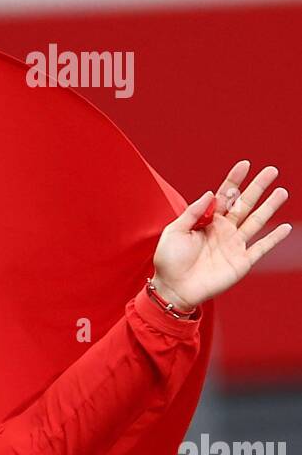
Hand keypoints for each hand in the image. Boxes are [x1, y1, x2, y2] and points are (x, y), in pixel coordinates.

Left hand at [151, 160, 290, 310]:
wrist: (173, 290)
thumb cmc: (169, 262)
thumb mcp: (174, 232)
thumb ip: (192, 212)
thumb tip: (211, 193)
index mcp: (208, 221)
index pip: (225, 196)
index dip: (234, 180)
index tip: (245, 164)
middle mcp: (224, 231)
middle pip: (245, 204)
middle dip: (258, 187)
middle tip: (271, 170)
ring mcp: (234, 246)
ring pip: (256, 221)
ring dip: (269, 207)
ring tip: (281, 192)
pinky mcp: (240, 262)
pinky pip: (261, 248)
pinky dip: (274, 239)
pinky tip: (285, 228)